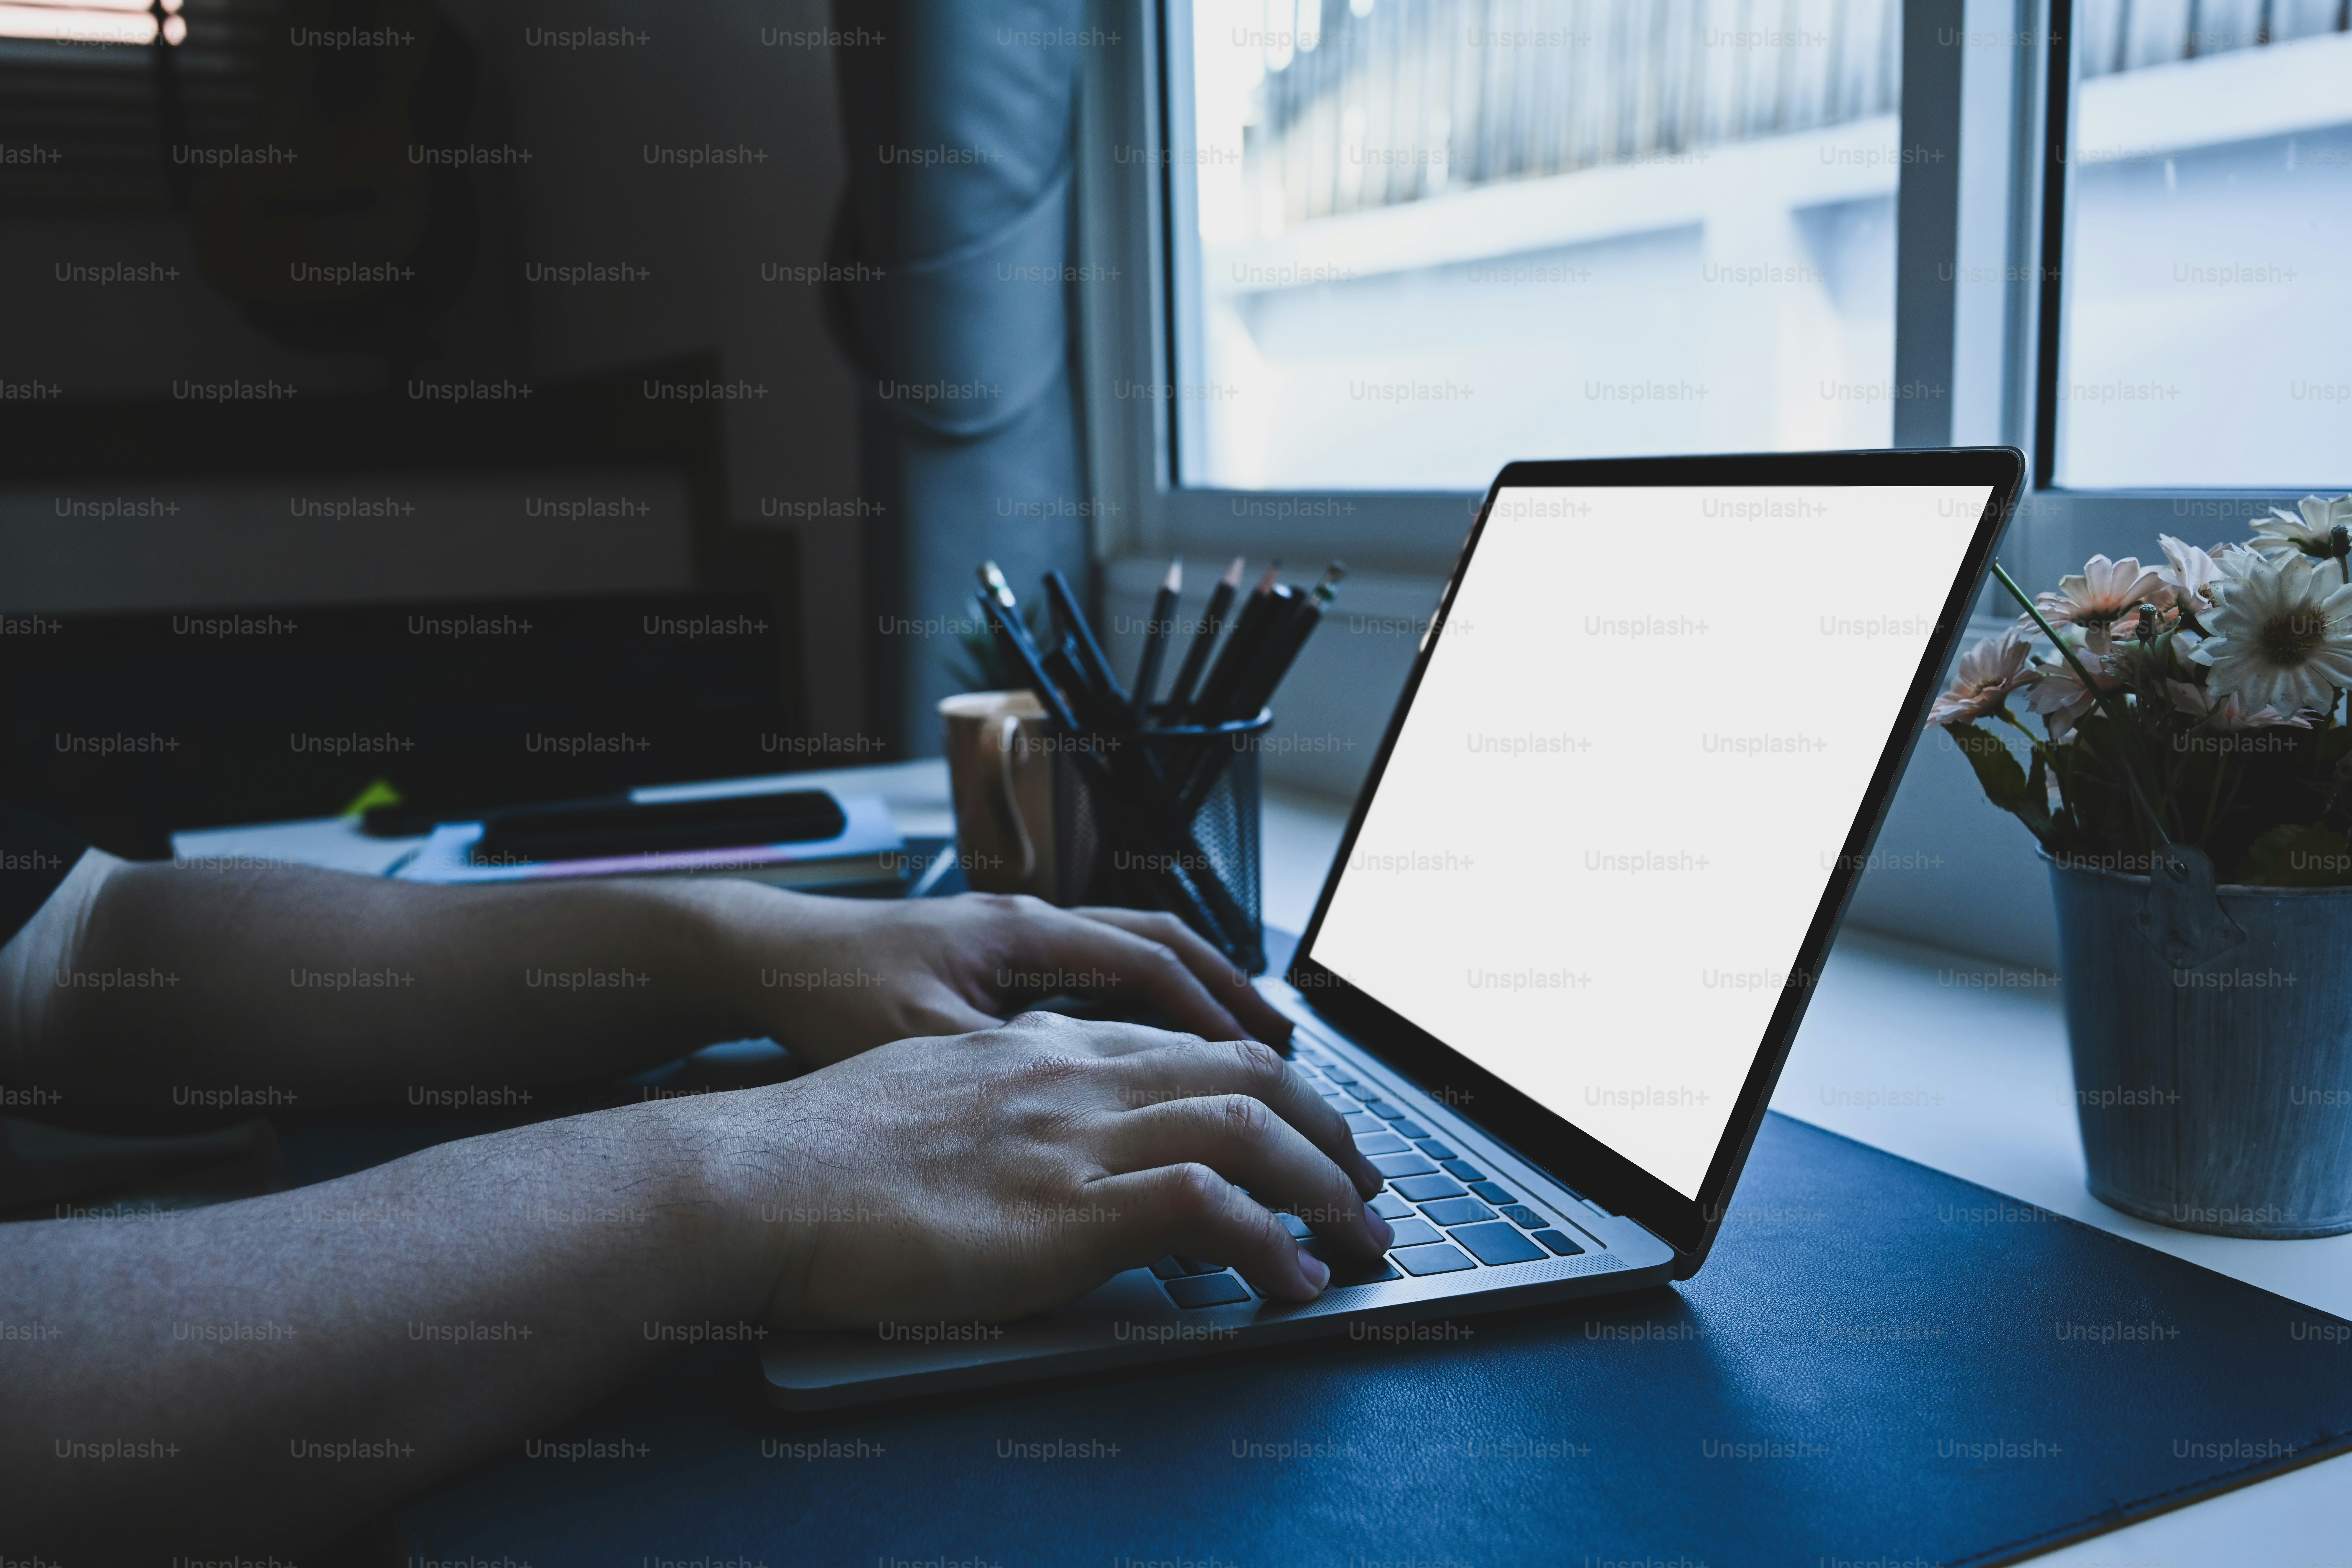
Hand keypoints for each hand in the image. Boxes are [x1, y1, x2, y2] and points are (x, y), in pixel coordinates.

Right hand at [694, 1011, 1391, 1326]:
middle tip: (1365, 1183)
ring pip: (1250, 1129)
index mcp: (1039, 1050)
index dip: (1264, 1086)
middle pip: (1244, 1076)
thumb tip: (1032, 1122)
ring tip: (1361, 1237)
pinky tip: (1293, 1283)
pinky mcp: (1065, 1213)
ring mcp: (1074, 1141)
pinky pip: (1208, 1211)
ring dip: (1323, 1186)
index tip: (1304, 1128)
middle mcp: (1072, 1077)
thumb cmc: (819, 1151)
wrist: (753, 1176)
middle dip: (1325, 1129)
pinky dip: (1270, 1246)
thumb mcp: (927, 1095)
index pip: (1187, 1047)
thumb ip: (995, 1096)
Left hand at [703, 888, 1294, 1066]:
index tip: (1262, 1057)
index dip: (1211, 1011)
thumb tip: (1089, 1106)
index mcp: (1023, 935)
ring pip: (1128, 954)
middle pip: (1158, 944)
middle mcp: (1029, 924)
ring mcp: (1012, 938)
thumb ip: (1004, 1069)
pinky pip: (1090, 973)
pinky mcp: (991, 960)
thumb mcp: (920, 1041)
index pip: (1149, 963)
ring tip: (1243, 1043)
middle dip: (1228, 991)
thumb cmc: (829, 995)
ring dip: (1189, 995)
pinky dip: (1136, 1003)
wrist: (761, 954)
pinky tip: (1151, 1045)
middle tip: (1286, 1042)